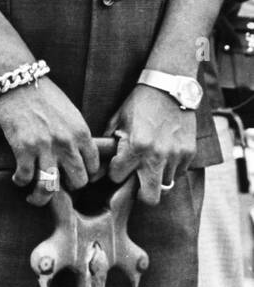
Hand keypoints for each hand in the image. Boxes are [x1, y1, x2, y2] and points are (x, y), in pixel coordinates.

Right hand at [0, 77, 98, 204]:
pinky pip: (25, 177)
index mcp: (81, 134)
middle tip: (58, 184)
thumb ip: (77, 135)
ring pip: (51, 187)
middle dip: (68, 186)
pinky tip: (18, 179)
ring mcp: (44, 148)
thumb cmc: (44, 94)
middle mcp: (66, 144)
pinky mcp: (23, 148)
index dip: (84, 174)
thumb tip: (78, 155)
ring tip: (36, 196)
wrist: (18, 81)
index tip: (73, 174)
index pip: (93, 168)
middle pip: (78, 182)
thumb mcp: (71, 113)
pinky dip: (21, 182)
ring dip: (42, 196)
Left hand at [106, 85, 196, 204]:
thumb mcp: (118, 120)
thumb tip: (97, 162)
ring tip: (150, 163)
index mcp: (135, 146)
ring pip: (166, 185)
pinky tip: (164, 153)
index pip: (118, 177)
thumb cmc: (139, 103)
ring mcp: (176, 156)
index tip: (116, 166)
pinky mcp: (190, 153)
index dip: (114, 172)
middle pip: (150, 197)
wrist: (169, 88)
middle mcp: (157, 156)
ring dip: (157, 178)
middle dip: (140, 193)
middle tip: (136, 181)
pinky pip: (179, 173)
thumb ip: (109, 143)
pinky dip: (171, 168)